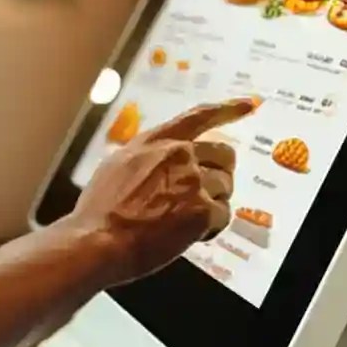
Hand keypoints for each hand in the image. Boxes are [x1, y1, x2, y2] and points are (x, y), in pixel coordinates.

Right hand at [68, 97, 257, 284]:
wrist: (97, 242)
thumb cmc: (99, 213)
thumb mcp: (116, 167)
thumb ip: (146, 158)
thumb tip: (158, 163)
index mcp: (155, 141)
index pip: (199, 116)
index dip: (227, 109)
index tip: (248, 104)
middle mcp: (178, 154)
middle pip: (223, 155)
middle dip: (220, 175)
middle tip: (205, 195)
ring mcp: (192, 180)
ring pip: (225, 188)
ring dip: (212, 205)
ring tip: (185, 221)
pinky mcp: (201, 209)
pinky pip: (223, 215)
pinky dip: (212, 228)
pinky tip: (192, 235)